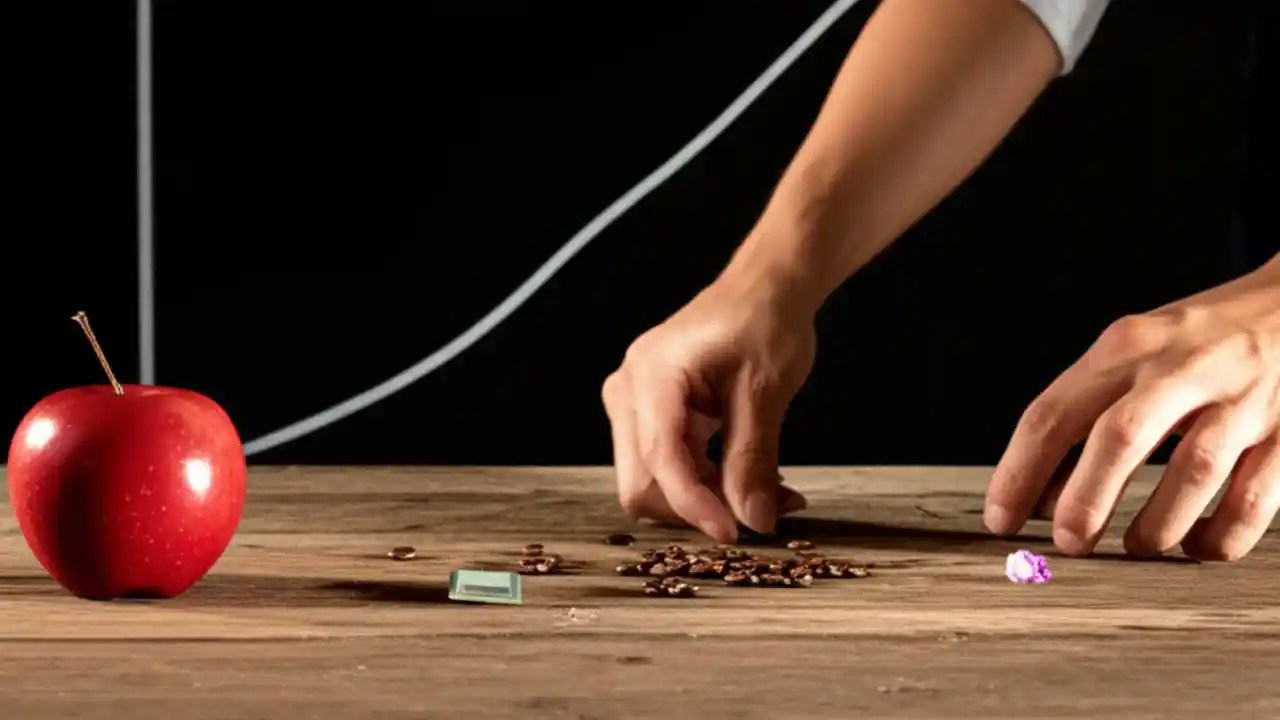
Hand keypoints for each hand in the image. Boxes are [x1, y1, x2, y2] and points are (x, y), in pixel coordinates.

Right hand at [601, 271, 816, 542]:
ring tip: (767, 494)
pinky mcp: (648, 411)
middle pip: (642, 482)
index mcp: (653, 376)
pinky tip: (748, 478)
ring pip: (653, 480)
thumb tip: (754, 519)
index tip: (736, 532)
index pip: (661, 460)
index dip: (696, 505)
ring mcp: (633, 401)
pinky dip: (706, 480)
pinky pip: (666, 463)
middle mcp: (629, 389)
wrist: (765, 289)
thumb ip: (753, 458)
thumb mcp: (766, 391)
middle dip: (697, 507)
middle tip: (759, 514)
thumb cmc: (765, 321)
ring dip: (705, 498)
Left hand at [985, 262, 1279, 560]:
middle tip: (1068, 542)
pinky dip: (1219, 536)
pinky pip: (1254, 500)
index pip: (1054, 411)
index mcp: (1128, 344)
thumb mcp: (1139, 351)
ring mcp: (1243, 398)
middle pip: (1120, 437)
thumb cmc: (1203, 340)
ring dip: (1156, 525)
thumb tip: (1038, 491)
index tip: (1000, 519)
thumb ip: (1090, 409)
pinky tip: (1198, 545)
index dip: (1019, 473)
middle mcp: (1183, 366)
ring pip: (1192, 473)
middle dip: (1084, 500)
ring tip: (1135, 546)